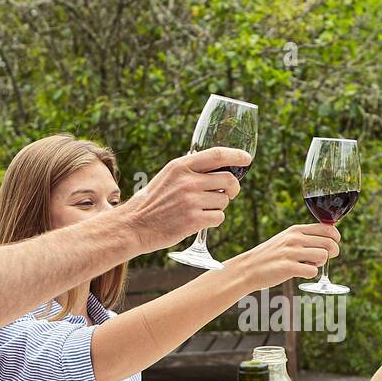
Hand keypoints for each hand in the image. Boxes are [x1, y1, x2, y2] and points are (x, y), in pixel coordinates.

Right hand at [118, 146, 249, 251]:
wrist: (135, 225)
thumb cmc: (153, 202)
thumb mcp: (168, 177)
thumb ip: (189, 170)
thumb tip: (217, 167)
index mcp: (181, 166)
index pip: (217, 154)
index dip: (236, 155)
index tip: (247, 159)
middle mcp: (188, 181)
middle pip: (228, 180)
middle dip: (233, 188)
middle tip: (229, 193)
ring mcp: (191, 201)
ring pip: (224, 201)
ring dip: (218, 206)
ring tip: (201, 210)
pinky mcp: (194, 220)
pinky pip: (219, 217)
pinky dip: (213, 220)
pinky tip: (199, 221)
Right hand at [229, 223, 340, 288]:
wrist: (248, 268)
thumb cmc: (271, 256)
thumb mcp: (287, 239)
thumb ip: (306, 237)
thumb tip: (331, 240)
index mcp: (296, 230)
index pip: (328, 229)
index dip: (336, 239)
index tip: (332, 246)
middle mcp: (294, 238)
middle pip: (330, 244)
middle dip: (332, 253)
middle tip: (322, 259)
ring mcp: (291, 253)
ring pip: (323, 257)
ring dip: (320, 264)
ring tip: (307, 265)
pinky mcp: (287, 268)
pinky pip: (313, 272)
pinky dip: (310, 275)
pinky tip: (300, 273)